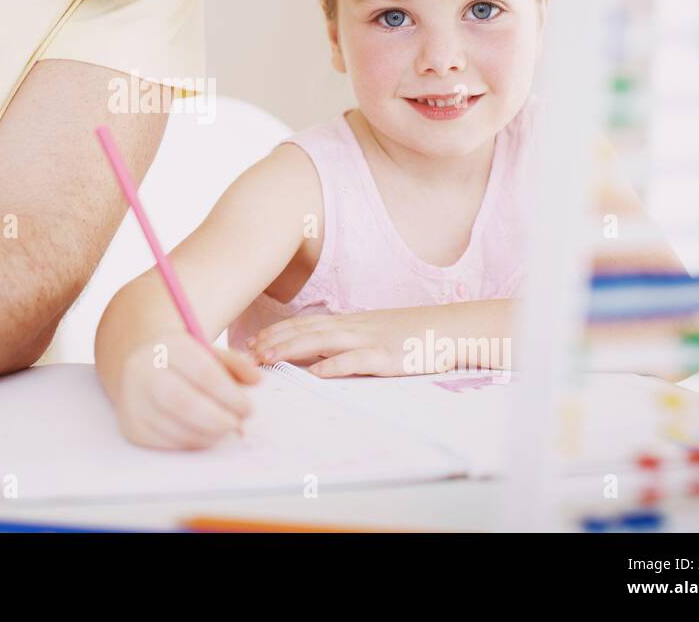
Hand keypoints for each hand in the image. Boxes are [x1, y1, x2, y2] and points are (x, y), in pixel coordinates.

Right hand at [110, 330, 259, 449]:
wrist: (138, 366)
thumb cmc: (182, 362)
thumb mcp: (208, 353)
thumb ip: (236, 365)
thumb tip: (257, 381)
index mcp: (167, 347)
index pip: (202, 372)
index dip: (230, 395)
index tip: (249, 409)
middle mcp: (143, 371)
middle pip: (182, 402)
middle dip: (217, 419)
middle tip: (236, 425)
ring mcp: (133, 401)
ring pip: (175, 427)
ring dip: (208, 434)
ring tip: (222, 428)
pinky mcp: (131, 427)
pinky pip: (166, 443)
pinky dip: (191, 443)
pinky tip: (202, 434)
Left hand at [247, 310, 410, 377]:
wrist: (452, 328)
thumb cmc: (413, 333)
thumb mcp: (374, 332)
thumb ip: (346, 341)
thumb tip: (317, 355)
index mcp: (349, 322)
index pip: (303, 323)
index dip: (275, 331)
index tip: (251, 341)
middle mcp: (353, 327)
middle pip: (305, 330)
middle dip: (273, 340)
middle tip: (246, 352)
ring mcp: (369, 340)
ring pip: (321, 341)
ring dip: (291, 349)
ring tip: (266, 359)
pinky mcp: (387, 357)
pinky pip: (355, 361)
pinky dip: (332, 367)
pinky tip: (313, 375)